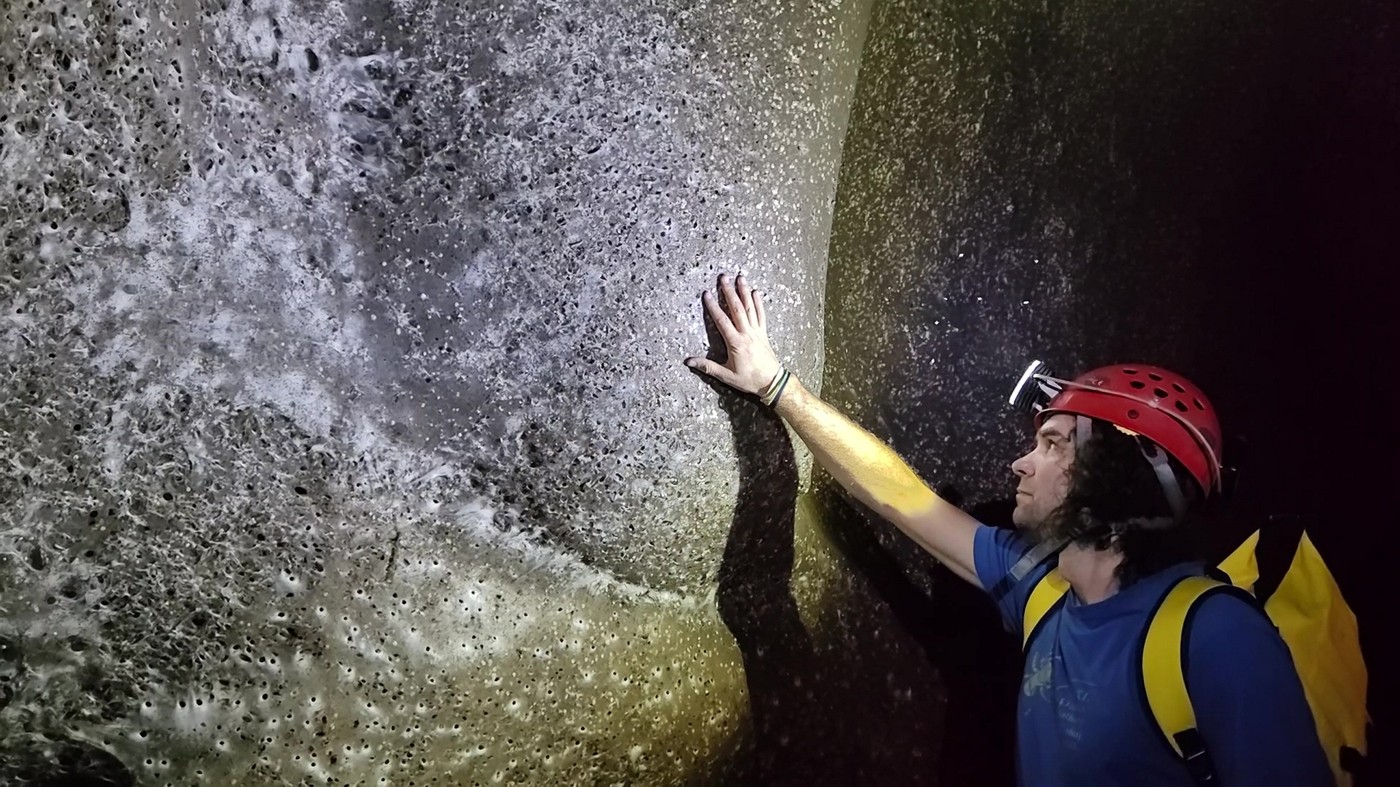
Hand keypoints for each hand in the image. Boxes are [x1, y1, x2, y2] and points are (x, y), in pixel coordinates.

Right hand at [685, 272, 782, 395]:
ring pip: (750, 308)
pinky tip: (756, 292)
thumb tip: (688, 362)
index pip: (722, 321)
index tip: (707, 294)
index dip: (713, 306)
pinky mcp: (764, 333)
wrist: (771, 382)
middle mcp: (747, 334)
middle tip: (723, 277)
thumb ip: (707, 367)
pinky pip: (761, 314)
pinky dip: (758, 302)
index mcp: (736, 343)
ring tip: (740, 277)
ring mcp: (757, 332)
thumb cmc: (749, 380)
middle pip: (737, 308)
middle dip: (729, 292)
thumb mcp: (726, 375)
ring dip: (744, 292)